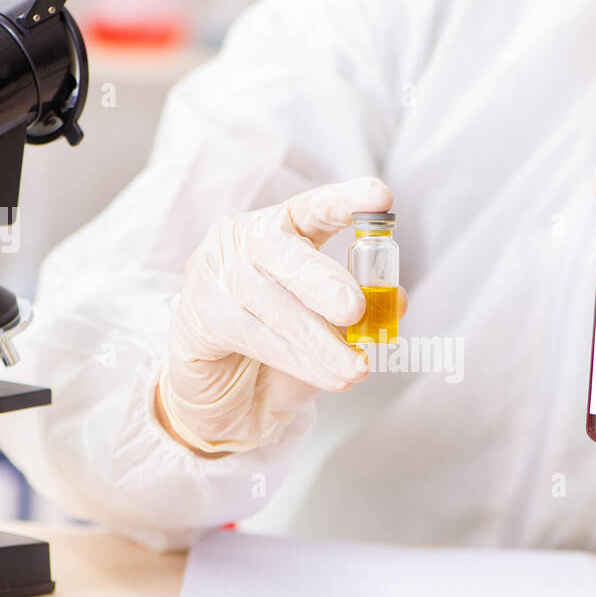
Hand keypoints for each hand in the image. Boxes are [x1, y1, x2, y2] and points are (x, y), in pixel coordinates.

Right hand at [157, 177, 395, 453]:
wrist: (228, 398)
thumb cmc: (282, 349)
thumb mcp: (329, 328)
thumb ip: (360, 311)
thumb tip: (399, 300)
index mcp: (280, 228)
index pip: (312, 207)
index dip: (345, 202)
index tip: (380, 198)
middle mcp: (241, 239)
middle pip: (284, 252)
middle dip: (324, 281)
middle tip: (355, 309)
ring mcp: (212, 273)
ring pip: (273, 304)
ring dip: (319, 341)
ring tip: (356, 368)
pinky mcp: (196, 314)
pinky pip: (253, 335)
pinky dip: (297, 359)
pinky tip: (329, 377)